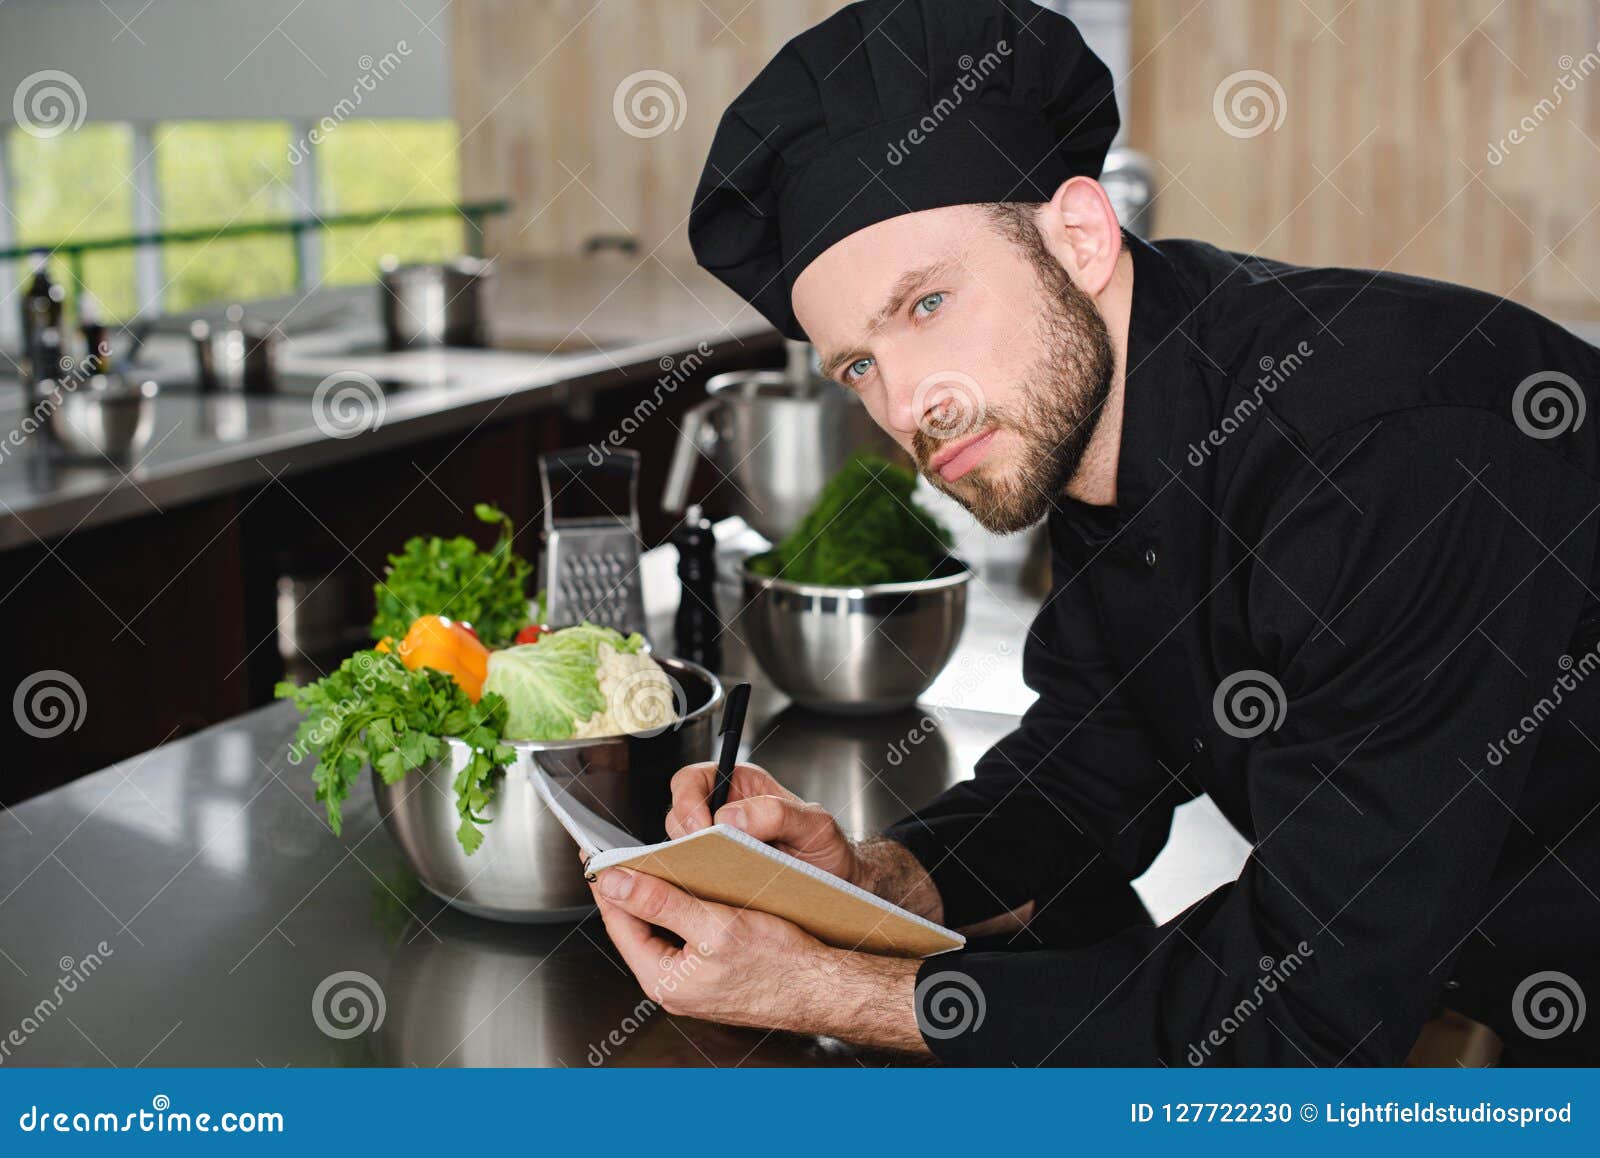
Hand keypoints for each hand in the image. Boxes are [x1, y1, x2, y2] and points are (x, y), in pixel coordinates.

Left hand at [590, 866, 925, 1051]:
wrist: (822, 988)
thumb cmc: (779, 963)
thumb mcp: (714, 924)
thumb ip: (659, 903)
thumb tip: (616, 883)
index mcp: (663, 979)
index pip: (620, 923)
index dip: (610, 885)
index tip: (600, 856)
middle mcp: (673, 987)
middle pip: (638, 927)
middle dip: (636, 889)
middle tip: (630, 853)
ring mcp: (692, 984)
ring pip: (663, 931)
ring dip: (662, 898)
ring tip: (663, 865)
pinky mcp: (711, 976)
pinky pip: (686, 938)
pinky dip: (686, 911)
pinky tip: (697, 890)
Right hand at [666, 760, 860, 885]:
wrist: (839, 883)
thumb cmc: (827, 848)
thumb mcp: (814, 825)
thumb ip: (778, 813)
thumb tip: (729, 817)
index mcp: (742, 786)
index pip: (694, 780)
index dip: (687, 800)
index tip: (701, 828)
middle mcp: (724, 811)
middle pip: (678, 814)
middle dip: (685, 836)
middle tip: (705, 858)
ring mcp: (717, 845)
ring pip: (681, 848)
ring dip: (691, 863)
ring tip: (717, 877)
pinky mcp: (716, 874)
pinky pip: (693, 875)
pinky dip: (698, 884)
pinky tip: (718, 893)